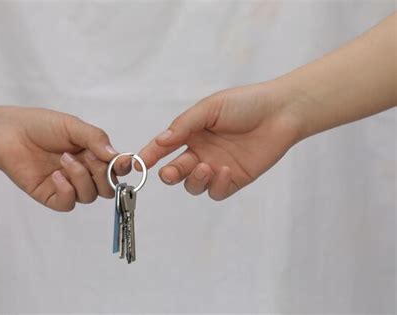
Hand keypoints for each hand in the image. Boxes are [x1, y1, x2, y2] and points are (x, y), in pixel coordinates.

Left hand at [0, 106, 129, 210]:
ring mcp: (69, 186)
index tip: (121, 161)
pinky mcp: (51, 196)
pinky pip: (68, 203)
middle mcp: (85, 173)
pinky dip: (66, 190)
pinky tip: (55, 175)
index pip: (117, 169)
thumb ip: (95, 139)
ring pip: (90, 196)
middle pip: (108, 188)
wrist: (10, 132)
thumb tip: (115, 155)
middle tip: (88, 157)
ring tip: (64, 159)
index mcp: (94, 155)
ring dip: (81, 177)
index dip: (122, 168)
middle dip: (102, 174)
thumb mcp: (73, 126)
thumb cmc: (42, 125)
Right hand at [138, 82, 301, 199]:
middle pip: (176, 171)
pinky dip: (216, 184)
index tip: (138, 162)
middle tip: (169, 172)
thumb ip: (184, 125)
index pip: (164, 147)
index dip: (150, 155)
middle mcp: (201, 152)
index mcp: (191, 133)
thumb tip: (160, 141)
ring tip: (206, 166)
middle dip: (169, 174)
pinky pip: (217, 191)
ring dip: (194, 180)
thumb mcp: (210, 108)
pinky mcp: (234, 179)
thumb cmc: (245, 103)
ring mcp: (216, 167)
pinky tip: (224, 170)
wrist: (281, 111)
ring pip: (193, 185)